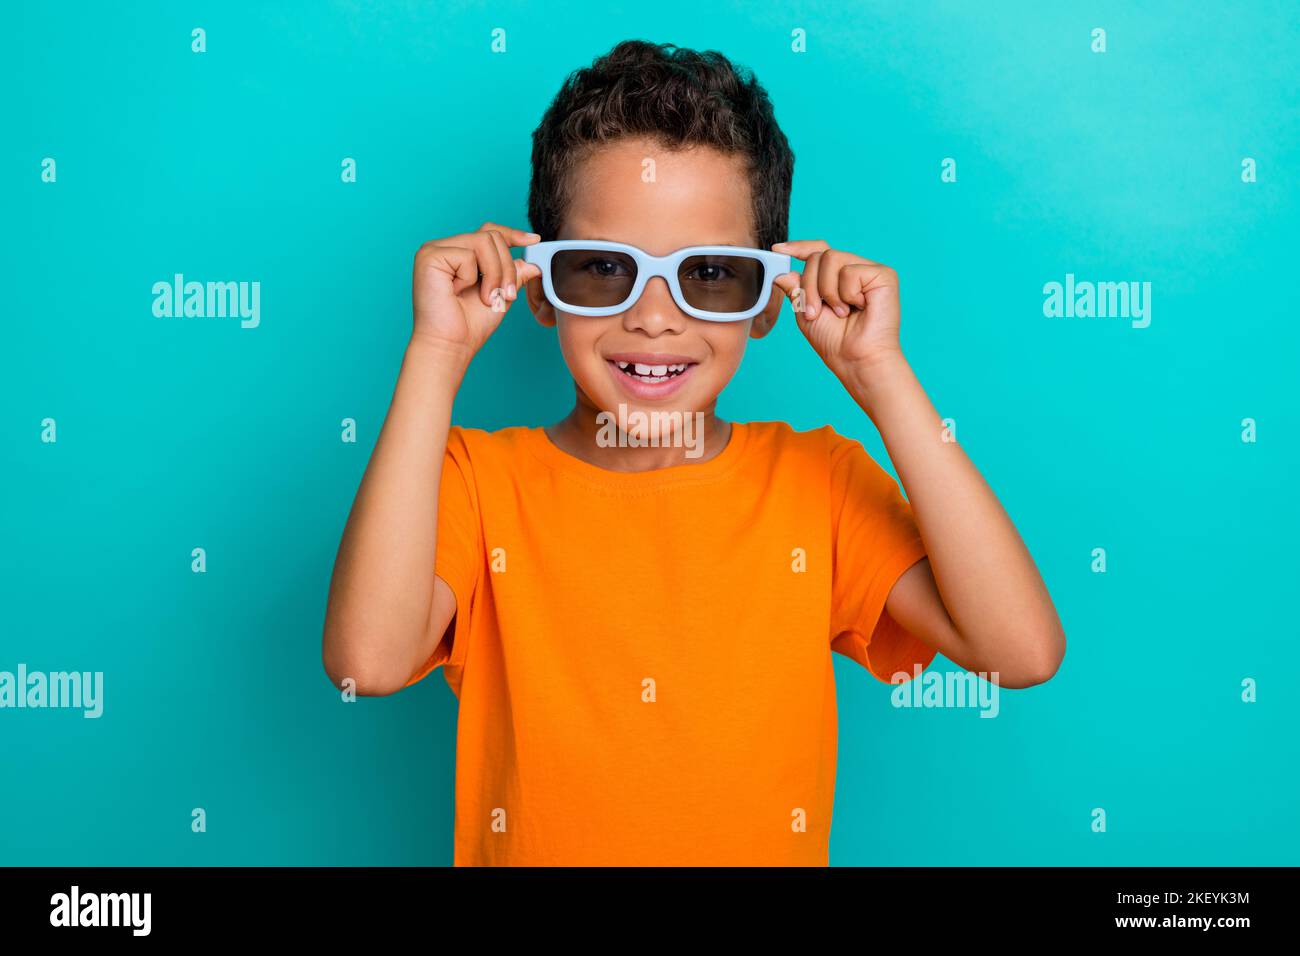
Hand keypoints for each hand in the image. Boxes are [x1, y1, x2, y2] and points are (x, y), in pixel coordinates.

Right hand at [411, 222, 541, 358]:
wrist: (450, 345)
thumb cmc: (469, 326)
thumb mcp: (500, 296)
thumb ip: (513, 276)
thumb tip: (532, 263)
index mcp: (459, 254)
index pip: (488, 233)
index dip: (512, 234)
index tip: (534, 240)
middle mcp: (445, 248)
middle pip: (491, 236)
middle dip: (506, 267)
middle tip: (506, 295)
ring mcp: (434, 250)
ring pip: (483, 241)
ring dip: (494, 274)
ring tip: (486, 298)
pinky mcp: (428, 256)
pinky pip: (467, 254)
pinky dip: (470, 278)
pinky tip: (456, 292)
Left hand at [771, 239, 905, 379]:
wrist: (855, 359)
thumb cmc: (834, 341)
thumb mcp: (805, 312)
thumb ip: (795, 289)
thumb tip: (781, 271)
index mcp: (836, 277)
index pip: (818, 251)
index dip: (798, 247)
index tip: (778, 250)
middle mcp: (853, 269)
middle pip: (819, 255)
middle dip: (810, 286)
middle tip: (816, 312)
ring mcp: (869, 270)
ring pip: (831, 258)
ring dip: (826, 291)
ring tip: (840, 312)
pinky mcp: (883, 275)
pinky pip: (850, 271)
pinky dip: (846, 293)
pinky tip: (858, 307)